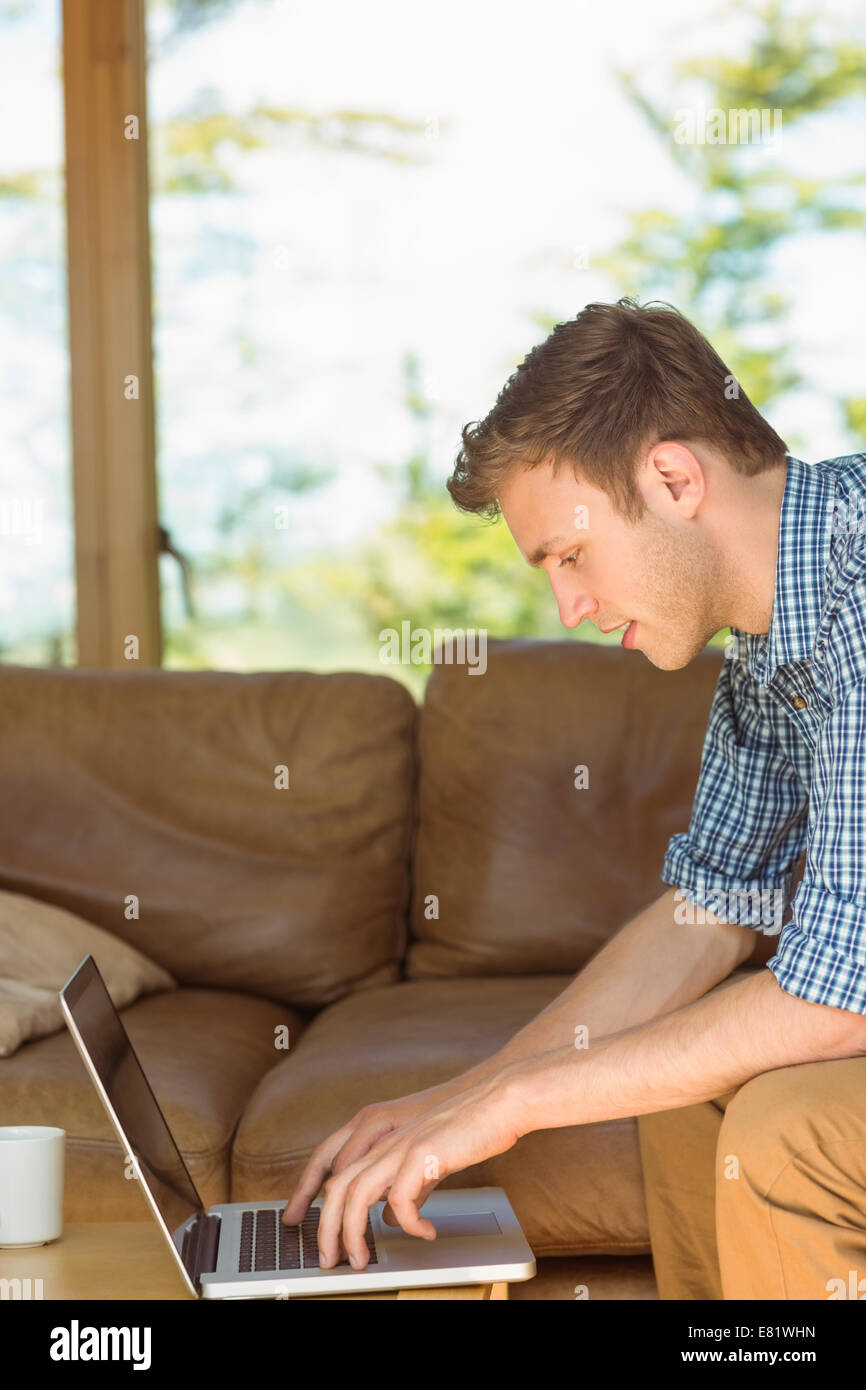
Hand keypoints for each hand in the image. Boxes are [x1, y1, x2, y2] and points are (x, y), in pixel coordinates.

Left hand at [312, 1069, 525, 1269]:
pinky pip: (401, 1199)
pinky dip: (408, 1223)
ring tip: (361, 1260)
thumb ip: (406, 1186)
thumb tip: (388, 1216)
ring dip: (352, 1233)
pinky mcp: (423, 1152)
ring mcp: (401, 1145)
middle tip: (330, 1259)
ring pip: (356, 1193)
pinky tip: (426, 1232)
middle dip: (325, 1228)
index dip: (317, 1202)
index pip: (333, 1170)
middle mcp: (385, 1141)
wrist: (500, 1100)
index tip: (321, 1236)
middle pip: (335, 1186)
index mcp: (383, 1140)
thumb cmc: (471, 1127)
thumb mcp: (428, 1158)